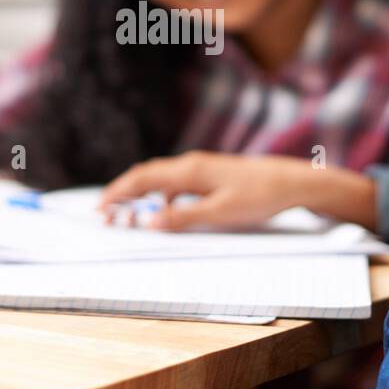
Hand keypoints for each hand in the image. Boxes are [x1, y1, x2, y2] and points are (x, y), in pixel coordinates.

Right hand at [98, 152, 377, 231]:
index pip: (141, 179)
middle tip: (105, 214)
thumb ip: (183, 218)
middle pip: (145, 175)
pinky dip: (160, 196)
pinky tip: (165, 212)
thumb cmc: (257, 197)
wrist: (289, 181)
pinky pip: (175, 183)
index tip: (99, 208)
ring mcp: (200, 168)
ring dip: (141, 195)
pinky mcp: (209, 174)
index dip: (117, 193)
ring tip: (128, 215)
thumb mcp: (220, 212)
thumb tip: (148, 224)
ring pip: (160, 178)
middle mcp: (190, 165)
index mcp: (188, 171)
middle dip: (123, 193)